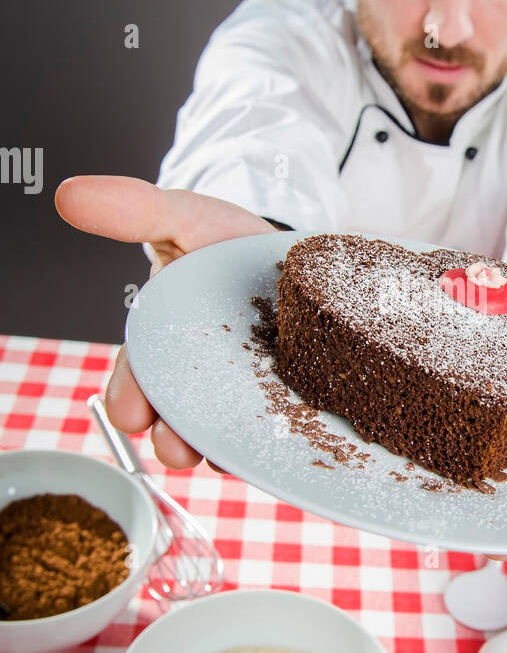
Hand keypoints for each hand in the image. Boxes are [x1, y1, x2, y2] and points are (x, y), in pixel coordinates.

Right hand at [55, 175, 276, 469]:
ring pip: (228, 427)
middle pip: (182, 412)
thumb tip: (71, 194)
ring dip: (220, 447)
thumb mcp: (183, 216)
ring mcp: (247, 386)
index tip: (127, 412)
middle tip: (172, 450)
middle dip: (172, 435)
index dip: (130, 393)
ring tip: (218, 458)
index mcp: (167, 338)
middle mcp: (202, 371)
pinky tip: (281, 449)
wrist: (288, 244)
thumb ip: (136, 209)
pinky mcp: (291, 391)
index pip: (140, 373)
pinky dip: (278, 438)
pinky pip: (280, 422)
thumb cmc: (225, 237)